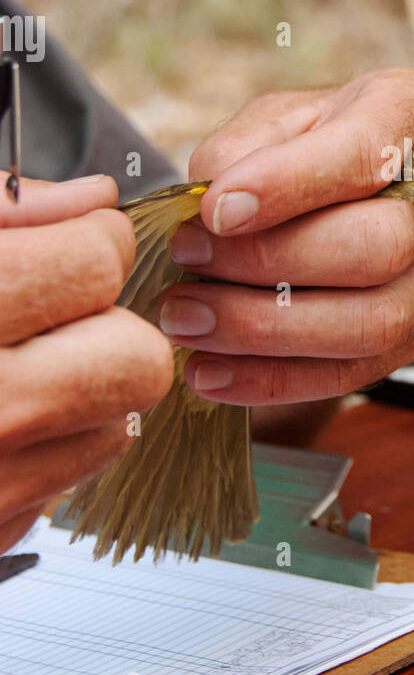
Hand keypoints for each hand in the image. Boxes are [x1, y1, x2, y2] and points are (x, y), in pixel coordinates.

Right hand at [0, 175, 173, 554]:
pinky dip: (55, 448)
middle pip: (139, 356)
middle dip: (113, 327)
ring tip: (22, 372)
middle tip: (61, 318)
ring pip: (122, 422)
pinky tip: (2, 428)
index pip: (97, 263)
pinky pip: (73, 477)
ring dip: (91, 392)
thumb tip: (93, 197)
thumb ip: (6, 214)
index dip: (92, 247)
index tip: (70, 252)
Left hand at [160, 69, 413, 405]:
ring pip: (368, 322)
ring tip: (186, 320)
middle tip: (188, 261)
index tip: (214, 210)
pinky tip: (211, 372)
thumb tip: (214, 210)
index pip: (364, 155)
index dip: (287, 185)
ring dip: (264, 329)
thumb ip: (244, 149)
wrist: (361, 184)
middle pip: (376, 249)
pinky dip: (274, 380)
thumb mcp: (279, 116)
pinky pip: (351, 373)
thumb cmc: (316, 141)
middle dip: (269, 263)